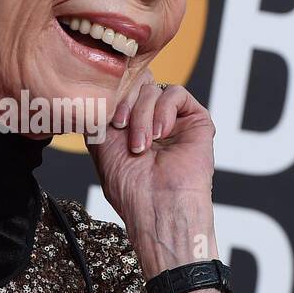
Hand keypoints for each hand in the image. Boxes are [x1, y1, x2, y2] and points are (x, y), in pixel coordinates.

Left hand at [88, 70, 224, 292]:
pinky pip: (176, 93)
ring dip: (142, 113)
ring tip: (143, 144)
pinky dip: (163, 109)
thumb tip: (98, 90)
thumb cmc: (130, 188)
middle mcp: (151, 121)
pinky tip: (160, 134)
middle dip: (125, 101)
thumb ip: (100, 114)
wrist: (158, 208)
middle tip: (121, 126)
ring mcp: (174, 121)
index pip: (120, 91)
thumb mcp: (101, 146)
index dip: (112, 97)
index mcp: (129, 127)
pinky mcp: (195, 121)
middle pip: (137, 84)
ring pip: (154, 88)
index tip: (107, 120)